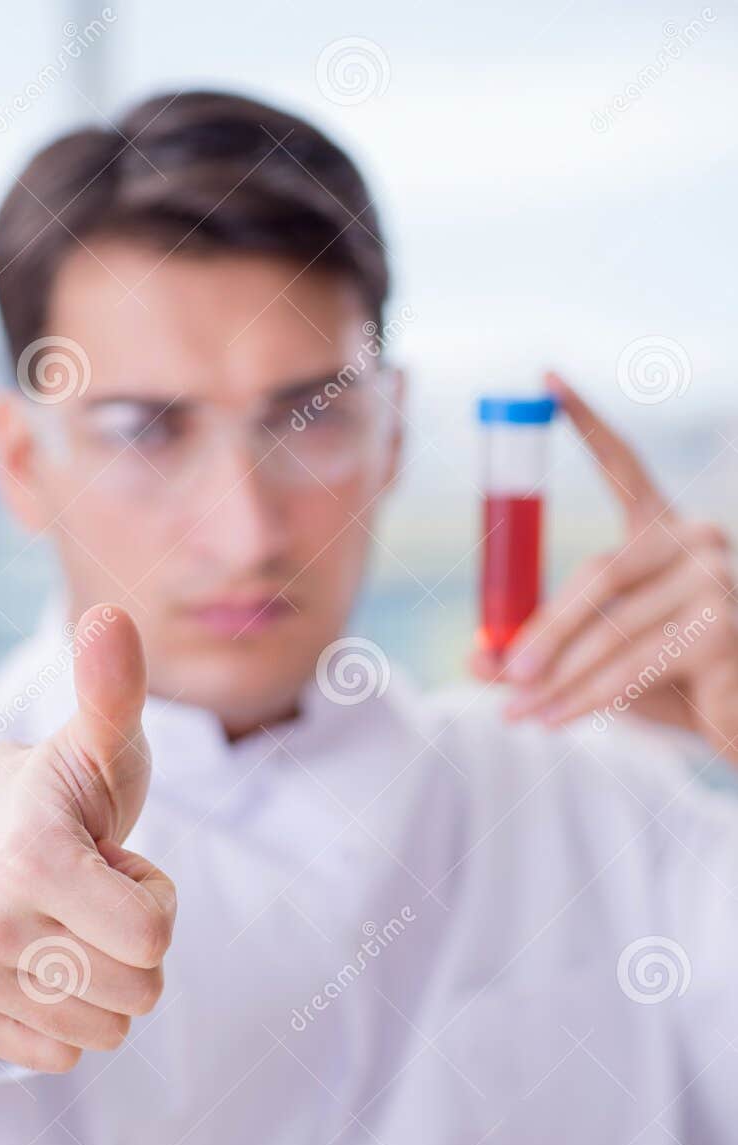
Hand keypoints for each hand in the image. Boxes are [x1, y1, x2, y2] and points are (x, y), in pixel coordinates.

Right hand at [0, 604, 174, 1070]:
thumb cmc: (58, 793)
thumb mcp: (97, 745)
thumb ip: (114, 691)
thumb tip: (112, 616)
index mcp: (32, 860)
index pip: (153, 940)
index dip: (153, 900)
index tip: (113, 862)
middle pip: (138, 994)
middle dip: (133, 944)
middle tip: (90, 894)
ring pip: (105, 1030)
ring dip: (102, 981)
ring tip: (64, 921)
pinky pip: (62, 1055)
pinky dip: (64, 1017)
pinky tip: (37, 957)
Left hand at [471, 372, 737, 761]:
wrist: (733, 722)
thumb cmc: (666, 684)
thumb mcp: (594, 663)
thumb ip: (539, 655)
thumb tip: (474, 660)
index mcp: (663, 528)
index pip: (623, 463)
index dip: (587, 421)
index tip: (546, 379)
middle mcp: (695, 538)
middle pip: (597, 574)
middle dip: (543, 631)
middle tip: (499, 672)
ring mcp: (715, 577)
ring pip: (610, 627)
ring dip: (556, 676)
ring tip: (517, 711)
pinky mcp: (720, 626)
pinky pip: (634, 663)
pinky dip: (587, 697)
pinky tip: (554, 718)